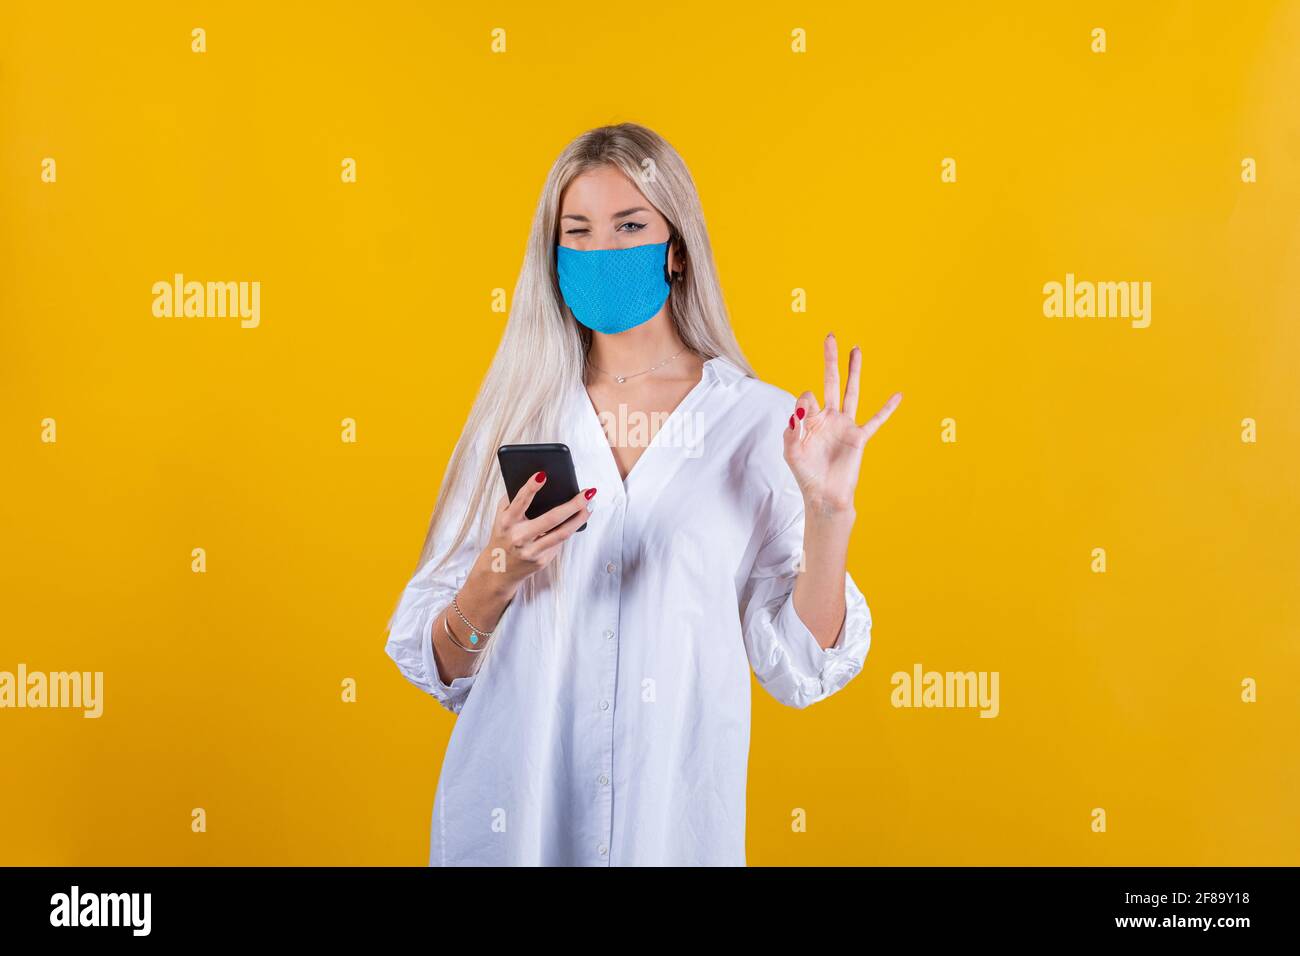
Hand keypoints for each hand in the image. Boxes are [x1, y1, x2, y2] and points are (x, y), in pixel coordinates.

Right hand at [479, 472, 594, 597]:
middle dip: (573, 504)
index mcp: (507, 522)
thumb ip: (514, 501)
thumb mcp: (501, 517)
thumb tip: (539, 481)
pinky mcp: (542, 561)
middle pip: (551, 519)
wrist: (499, 570)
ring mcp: (531, 551)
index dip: (531, 488)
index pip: (520, 502)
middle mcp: (519, 537)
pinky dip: (570, 528)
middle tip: (588, 492)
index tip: (543, 474)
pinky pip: (559, 542)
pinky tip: (578, 519)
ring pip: (562, 533)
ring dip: (580, 518)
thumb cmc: (503, 536)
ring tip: (590, 505)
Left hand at [783, 333, 901, 516]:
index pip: (806, 397)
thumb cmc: (806, 474)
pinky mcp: (859, 437)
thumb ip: (794, 426)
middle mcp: (829, 417)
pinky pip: (876, 420)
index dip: (804, 405)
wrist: (824, 495)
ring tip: (856, 349)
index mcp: (810, 419)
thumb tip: (804, 401)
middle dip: (830, 359)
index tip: (802, 419)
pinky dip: (887, 408)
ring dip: (854, 370)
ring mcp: (845, 425)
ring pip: (851, 391)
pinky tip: (898, 395)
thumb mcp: (792, 450)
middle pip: (830, 381)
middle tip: (830, 336)